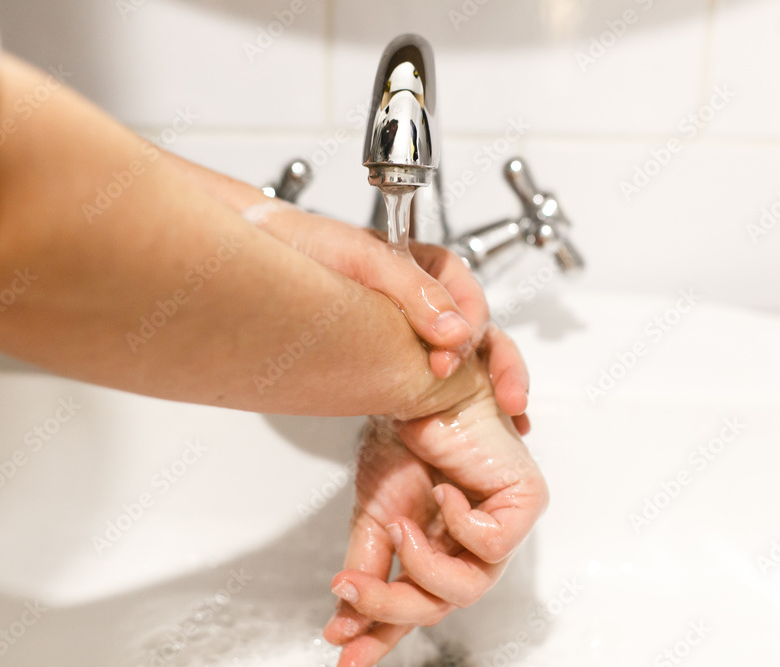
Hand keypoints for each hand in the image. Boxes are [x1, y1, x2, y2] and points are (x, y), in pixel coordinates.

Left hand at [252, 206, 530, 427]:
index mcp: (430, 267)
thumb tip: (453, 331)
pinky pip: (439, 375)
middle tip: (511, 398)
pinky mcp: (398, 355)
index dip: (468, 331)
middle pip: (482, 331)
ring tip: (513, 416)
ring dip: (494, 383)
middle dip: (502, 365)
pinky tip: (482, 418)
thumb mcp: (361, 257)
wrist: (266, 250)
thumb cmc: (308, 244)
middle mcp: (430, 297)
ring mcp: (417, 328)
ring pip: (471, 355)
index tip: (447, 361)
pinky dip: (464, 396)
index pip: (469, 300)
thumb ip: (411, 288)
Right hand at [323, 358, 547, 665]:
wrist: (414, 383)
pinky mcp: (525, 499)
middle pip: (438, 605)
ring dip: (422, 566)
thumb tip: (342, 622)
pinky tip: (444, 492)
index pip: (415, 603)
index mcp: (438, 544)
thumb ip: (368, 568)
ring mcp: (500, 523)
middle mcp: (470, 541)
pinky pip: (494, 544)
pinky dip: (462, 525)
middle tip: (348, 593)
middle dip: (390, 607)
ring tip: (397, 528)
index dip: (381, 632)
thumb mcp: (375, 513)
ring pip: (469, 588)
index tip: (342, 658)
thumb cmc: (403, 438)